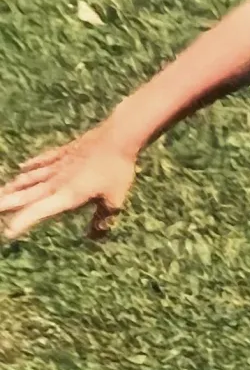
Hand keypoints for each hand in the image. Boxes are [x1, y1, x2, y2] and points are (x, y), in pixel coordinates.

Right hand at [1, 125, 139, 240]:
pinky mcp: (63, 152)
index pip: (39, 211)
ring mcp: (58, 165)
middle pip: (26, 195)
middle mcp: (56, 181)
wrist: (117, 137)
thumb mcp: (115, 199)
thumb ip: (104, 217)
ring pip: (30, 178)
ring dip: (14, 186)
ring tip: (1, 193)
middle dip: (7, 203)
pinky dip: (31, 165)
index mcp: (66, 195)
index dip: (23, 222)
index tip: (8, 232)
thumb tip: (99, 232)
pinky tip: (22, 167)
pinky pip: (43, 160)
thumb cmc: (117, 170)